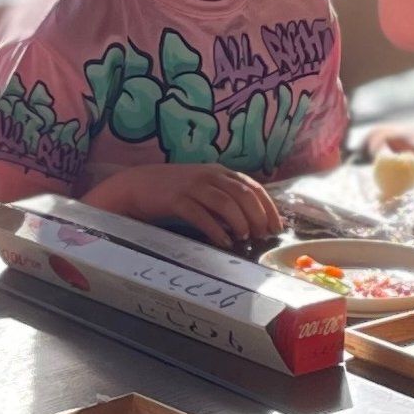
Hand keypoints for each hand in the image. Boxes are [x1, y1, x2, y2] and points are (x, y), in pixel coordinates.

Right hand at [84, 162, 284, 250]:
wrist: (137, 185)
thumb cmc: (174, 190)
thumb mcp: (204, 188)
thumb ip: (225, 197)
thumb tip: (252, 220)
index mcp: (219, 172)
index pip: (253, 186)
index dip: (268, 207)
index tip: (276, 226)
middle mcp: (208, 175)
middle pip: (242, 194)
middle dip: (257, 216)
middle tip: (263, 235)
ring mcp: (192, 186)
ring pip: (225, 202)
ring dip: (240, 222)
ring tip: (245, 238)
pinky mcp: (175, 199)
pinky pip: (200, 215)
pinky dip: (215, 229)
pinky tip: (223, 242)